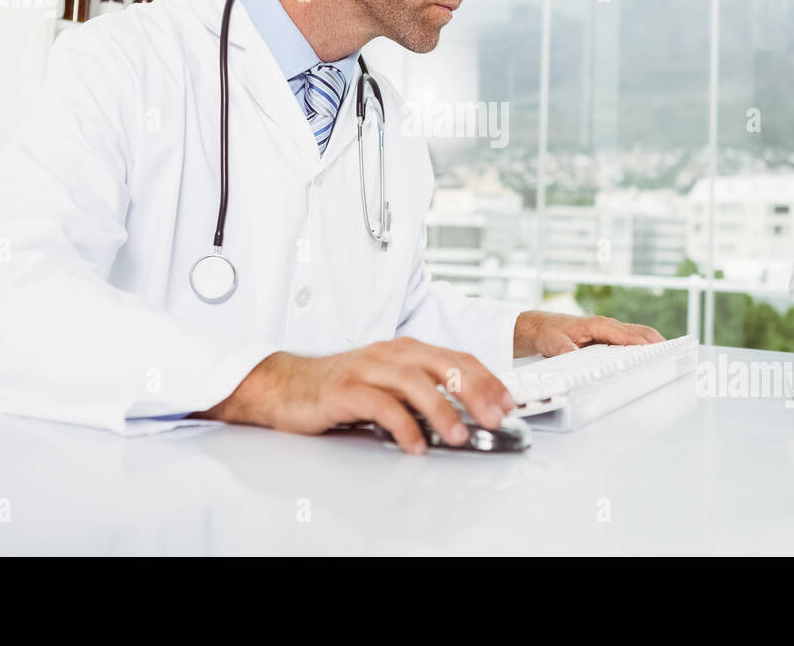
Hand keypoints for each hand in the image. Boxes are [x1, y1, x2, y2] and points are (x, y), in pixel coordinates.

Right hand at [188, 337, 516, 455]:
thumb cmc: (340, 387)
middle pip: (442, 365)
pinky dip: (402, 426)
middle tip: (496, 417)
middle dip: (475, 391)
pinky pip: (379, 405)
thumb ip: (422, 393)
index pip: (456, 357)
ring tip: (460, 435)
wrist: (286, 385)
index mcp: (405, 349)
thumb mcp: (388, 383)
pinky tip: (415, 445)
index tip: (508, 402)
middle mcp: (389, 353)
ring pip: (414, 382)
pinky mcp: (344, 389)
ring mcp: (366, 368)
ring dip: (442, 410)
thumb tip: (467, 416)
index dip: (486, 378)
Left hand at [513, 310, 662, 357]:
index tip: (659, 350)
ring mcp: (609, 330)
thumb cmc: (549, 333)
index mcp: (598, 325)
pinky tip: (653, 357)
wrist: (539, 327)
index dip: (644, 343)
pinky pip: (631, 340)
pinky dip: (645, 346)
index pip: (627, 334)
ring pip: (639, 335)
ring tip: (672, 357)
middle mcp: (607, 326)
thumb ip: (564, 350)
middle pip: (640, 332)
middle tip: (676, 355)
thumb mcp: (553, 343)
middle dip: (658, 342)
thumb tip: (573, 355)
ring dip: (655, 344)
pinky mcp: (608, 337)